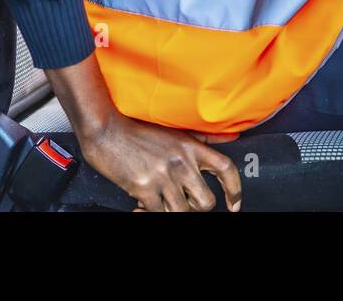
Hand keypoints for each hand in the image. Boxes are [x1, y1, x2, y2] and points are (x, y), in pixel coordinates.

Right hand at [77, 109, 242, 211]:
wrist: (107, 131)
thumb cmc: (139, 131)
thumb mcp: (176, 131)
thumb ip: (205, 137)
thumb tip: (233, 137)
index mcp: (191, 147)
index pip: (225, 168)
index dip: (235, 190)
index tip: (234, 204)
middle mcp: (181, 162)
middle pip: (206, 201)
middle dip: (197, 206)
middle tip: (186, 202)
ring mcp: (163, 177)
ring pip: (182, 211)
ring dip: (173, 210)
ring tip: (163, 201)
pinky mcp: (144, 188)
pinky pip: (157, 212)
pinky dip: (150, 212)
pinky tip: (143, 205)